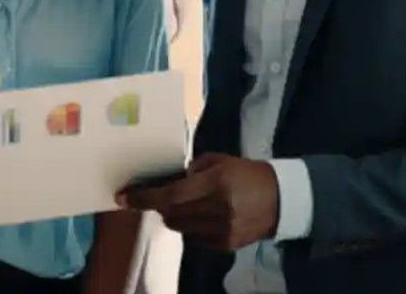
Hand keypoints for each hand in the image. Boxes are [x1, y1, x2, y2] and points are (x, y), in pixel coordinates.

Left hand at [116, 153, 278, 251]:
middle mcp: (216, 209)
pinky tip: (200, 216)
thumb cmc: (246, 173)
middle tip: (155, 197)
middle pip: (171, 213)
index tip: (123, 197)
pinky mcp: (225, 244)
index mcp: (214, 183)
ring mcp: (221, 229)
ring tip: (181, 205)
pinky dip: (189, 227)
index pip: (170, 195)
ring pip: (179, 227)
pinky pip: (194, 238)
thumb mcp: (220, 161)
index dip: (143, 198)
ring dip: (172, 216)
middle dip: (157, 205)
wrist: (282, 199)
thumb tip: (171, 181)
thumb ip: (194, 170)